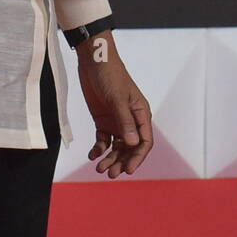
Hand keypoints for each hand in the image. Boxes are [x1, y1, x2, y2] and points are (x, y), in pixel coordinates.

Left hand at [76, 32, 152, 177]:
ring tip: (99, 168)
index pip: (144, 142)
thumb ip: (124, 122)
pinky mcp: (103, 120)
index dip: (138, 158)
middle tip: (110, 174)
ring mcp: (117, 121)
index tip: (128, 171)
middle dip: (122, 162)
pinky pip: (103, 140)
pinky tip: (92, 155)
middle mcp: (131, 120)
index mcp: (141, 114)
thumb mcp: (117, 99)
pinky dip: (98, 149)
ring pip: (116, 146)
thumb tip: (133, 144)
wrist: (94, 63)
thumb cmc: (110, 76)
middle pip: (130, 148)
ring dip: (110, 158)